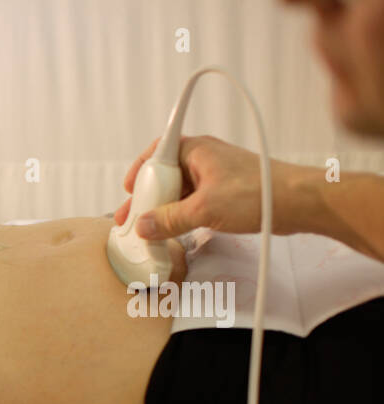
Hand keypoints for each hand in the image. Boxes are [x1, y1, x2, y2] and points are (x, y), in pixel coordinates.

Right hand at [113, 134, 299, 238]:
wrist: (299, 202)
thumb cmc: (258, 194)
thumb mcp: (205, 209)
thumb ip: (169, 220)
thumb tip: (142, 227)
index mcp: (197, 150)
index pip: (157, 152)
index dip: (140, 170)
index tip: (128, 190)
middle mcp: (204, 159)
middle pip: (165, 175)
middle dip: (147, 196)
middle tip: (132, 217)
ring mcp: (214, 176)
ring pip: (179, 190)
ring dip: (163, 208)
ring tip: (149, 229)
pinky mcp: (224, 193)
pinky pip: (193, 201)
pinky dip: (180, 214)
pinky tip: (174, 229)